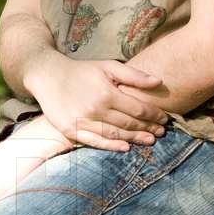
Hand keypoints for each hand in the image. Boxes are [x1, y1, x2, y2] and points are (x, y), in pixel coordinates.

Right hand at [24, 53, 168, 150]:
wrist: (48, 76)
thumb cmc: (81, 70)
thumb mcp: (107, 66)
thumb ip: (133, 75)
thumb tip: (158, 82)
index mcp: (107, 93)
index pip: (138, 109)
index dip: (154, 115)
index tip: (164, 119)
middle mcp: (96, 108)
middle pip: (129, 124)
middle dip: (148, 128)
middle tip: (161, 132)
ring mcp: (83, 121)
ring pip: (115, 135)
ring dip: (135, 139)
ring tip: (149, 141)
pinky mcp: (71, 130)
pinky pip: (95, 141)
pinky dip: (111, 147)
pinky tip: (125, 148)